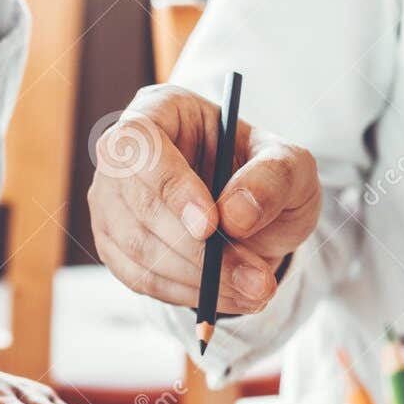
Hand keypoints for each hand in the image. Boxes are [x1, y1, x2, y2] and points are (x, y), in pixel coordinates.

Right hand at [87, 83, 319, 314]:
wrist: (254, 216)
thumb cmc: (266, 176)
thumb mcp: (292, 166)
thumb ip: (273, 179)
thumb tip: (234, 215)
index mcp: (161, 110)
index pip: (139, 141)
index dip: (170, 185)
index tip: (211, 226)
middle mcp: (122, 155)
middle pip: (134, 202)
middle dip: (195, 249)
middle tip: (253, 277)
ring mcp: (111, 203)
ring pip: (136, 247)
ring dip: (198, 279)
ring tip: (256, 289)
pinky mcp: (115, 247)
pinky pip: (141, 279)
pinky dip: (186, 294)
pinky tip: (228, 294)